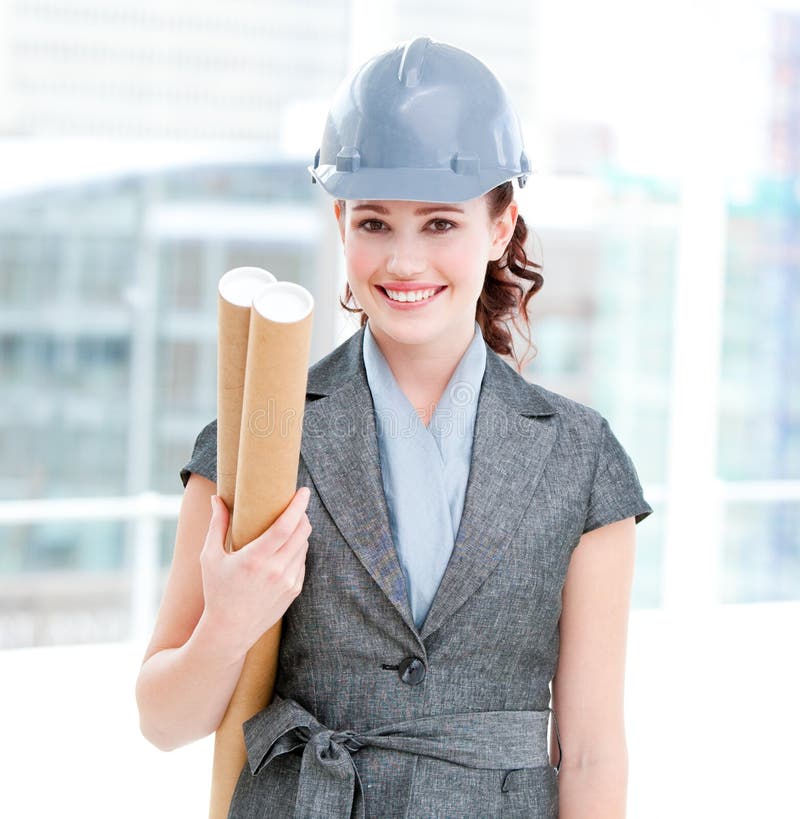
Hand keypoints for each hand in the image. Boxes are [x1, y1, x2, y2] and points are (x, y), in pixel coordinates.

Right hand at [199, 487, 311, 655]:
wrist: (230, 631)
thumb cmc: (216, 591)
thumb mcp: (210, 557)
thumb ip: (216, 525)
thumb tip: (216, 498)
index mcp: (255, 559)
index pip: (285, 526)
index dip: (297, 506)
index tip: (303, 491)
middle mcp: (276, 570)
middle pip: (301, 532)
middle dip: (302, 514)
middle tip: (295, 504)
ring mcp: (288, 581)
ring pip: (304, 545)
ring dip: (300, 531)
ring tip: (289, 525)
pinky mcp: (294, 590)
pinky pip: (302, 561)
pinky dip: (297, 550)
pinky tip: (286, 547)